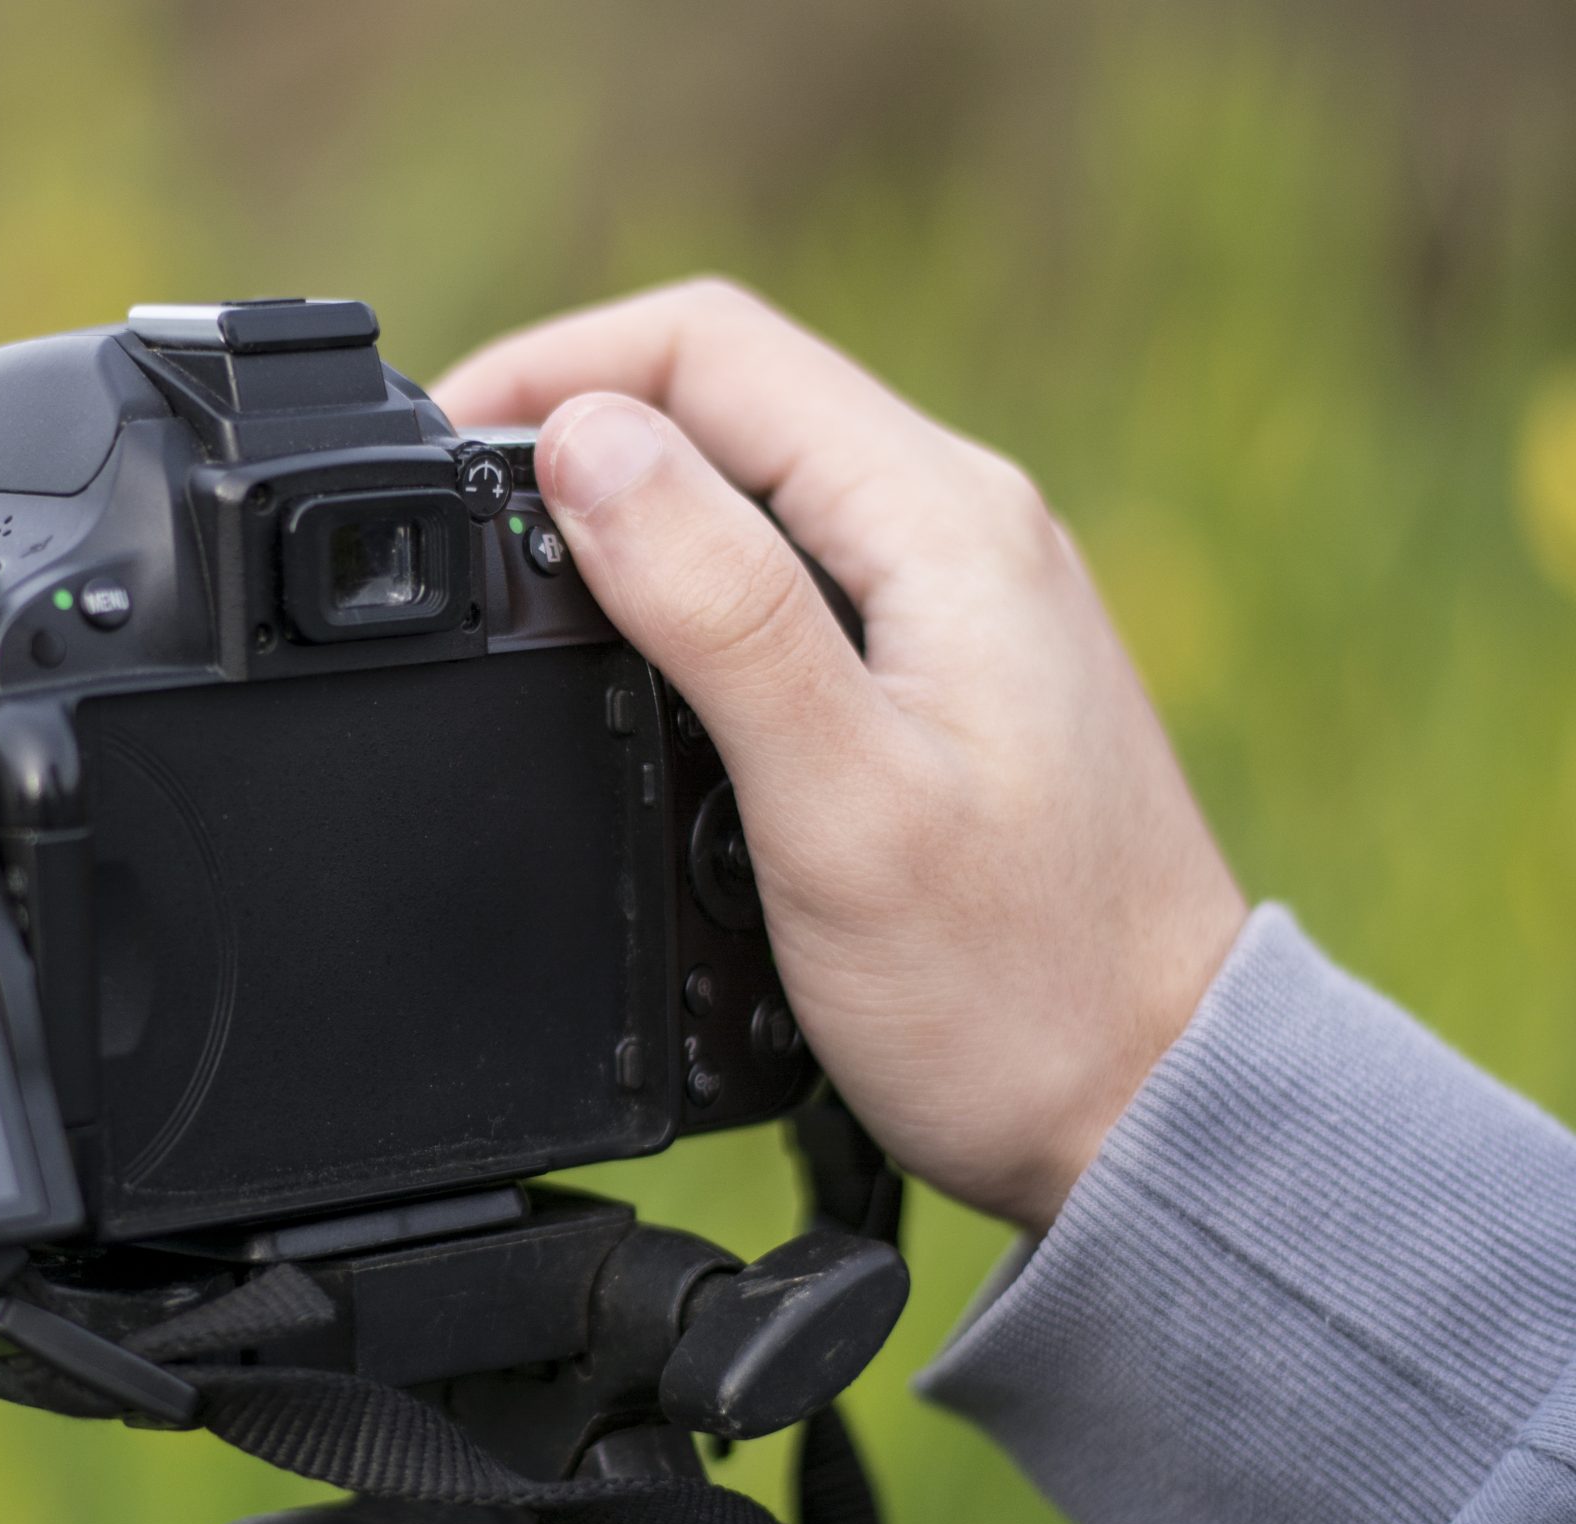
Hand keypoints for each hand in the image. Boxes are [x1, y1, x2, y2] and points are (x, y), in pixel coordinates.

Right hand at [433, 280, 1247, 1235]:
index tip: (440, 443)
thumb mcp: (838, 800)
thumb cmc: (1013, 987)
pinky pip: (789, 561)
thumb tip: (582, 444)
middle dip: (573, 420)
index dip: (553, 368)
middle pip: (729, 392)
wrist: (1149, 1108)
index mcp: (939, 520)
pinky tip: (623, 648)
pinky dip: (682, 570)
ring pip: (755, 476)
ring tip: (512, 570)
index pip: (710, 349)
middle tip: (454, 511)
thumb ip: (716, 607)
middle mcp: (962, 524)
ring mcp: (959, 592)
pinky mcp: (946, 663)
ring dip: (624, 493)